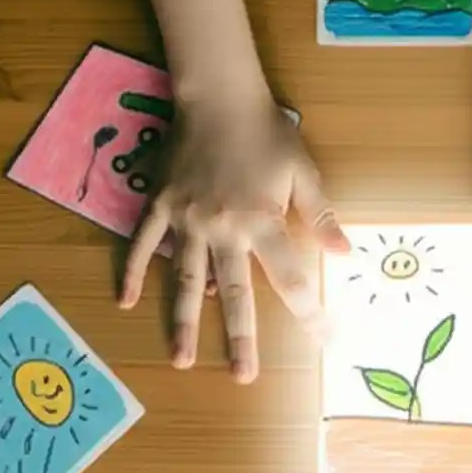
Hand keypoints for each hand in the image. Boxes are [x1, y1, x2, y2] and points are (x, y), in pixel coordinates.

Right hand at [118, 98, 348, 383]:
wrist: (218, 95)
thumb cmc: (268, 133)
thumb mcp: (304, 171)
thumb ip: (321, 216)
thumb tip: (345, 255)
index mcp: (262, 221)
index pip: (290, 277)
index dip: (309, 311)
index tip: (323, 339)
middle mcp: (223, 229)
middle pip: (235, 294)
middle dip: (241, 338)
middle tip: (243, 377)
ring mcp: (186, 221)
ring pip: (186, 281)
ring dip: (184, 323)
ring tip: (182, 361)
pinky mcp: (160, 207)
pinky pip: (143, 245)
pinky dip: (134, 273)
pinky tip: (126, 303)